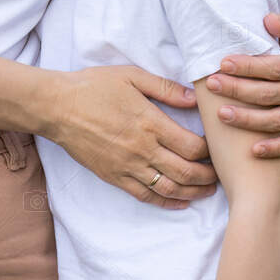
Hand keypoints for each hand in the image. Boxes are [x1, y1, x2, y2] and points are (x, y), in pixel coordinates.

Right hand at [44, 66, 216, 208]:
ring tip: (208, 191)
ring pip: (169, 188)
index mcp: (151, 123)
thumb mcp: (132, 76)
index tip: (217, 149)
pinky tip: (180, 202)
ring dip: (193, 193)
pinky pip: (145, 196)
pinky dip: (167, 202)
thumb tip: (195, 98)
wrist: (57, 107)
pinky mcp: (114, 177)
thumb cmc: (94, 87)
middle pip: (186, 172)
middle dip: (208, 177)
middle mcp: (142, 149)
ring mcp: (128, 167)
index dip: (210, 152)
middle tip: (221, 175)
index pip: (192, 147)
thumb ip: (166, 88)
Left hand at [206, 12, 279, 157]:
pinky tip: (253, 151)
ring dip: (248, 120)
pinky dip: (274, 148)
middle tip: (212, 84)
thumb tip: (267, 19)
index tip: (223, 63)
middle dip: (239, 90)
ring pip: (276, 120)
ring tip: (221, 114)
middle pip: (269, 94)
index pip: (274, 68)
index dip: (248, 67)